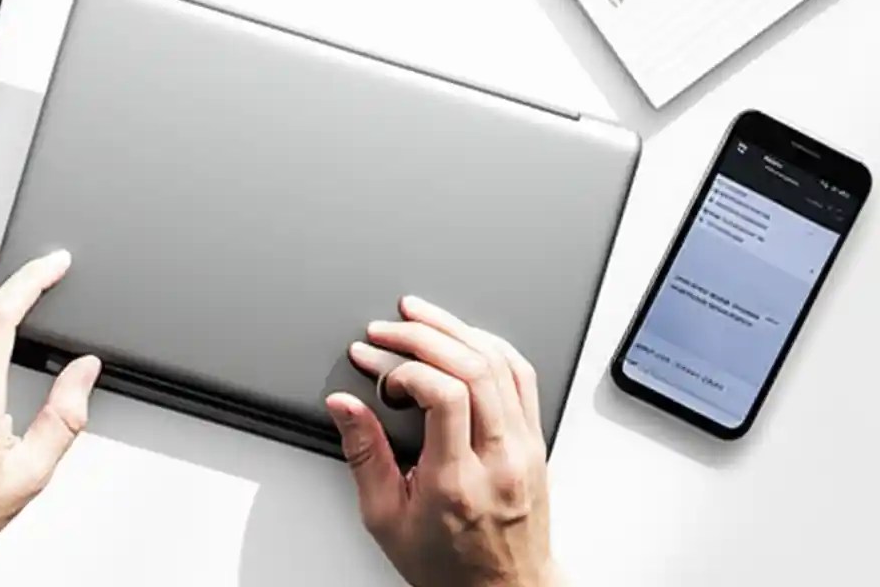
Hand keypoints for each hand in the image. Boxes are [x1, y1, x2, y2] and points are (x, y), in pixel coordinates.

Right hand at [326, 296, 558, 586]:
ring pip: (502, 362)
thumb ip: (363, 454)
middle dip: (424, 334)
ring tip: (420, 317)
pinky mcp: (536, 440)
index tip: (373, 363)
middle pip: (474, 367)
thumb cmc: (446, 564)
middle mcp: (499, 459)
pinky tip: (461, 338)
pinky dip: (489, 345)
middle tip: (387, 329)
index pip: (444, 395)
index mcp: (457, 481)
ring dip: (457, 329)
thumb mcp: (384, 517)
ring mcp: (524, 447)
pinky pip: (522, 375)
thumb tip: (344, 405)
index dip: (403, 366)